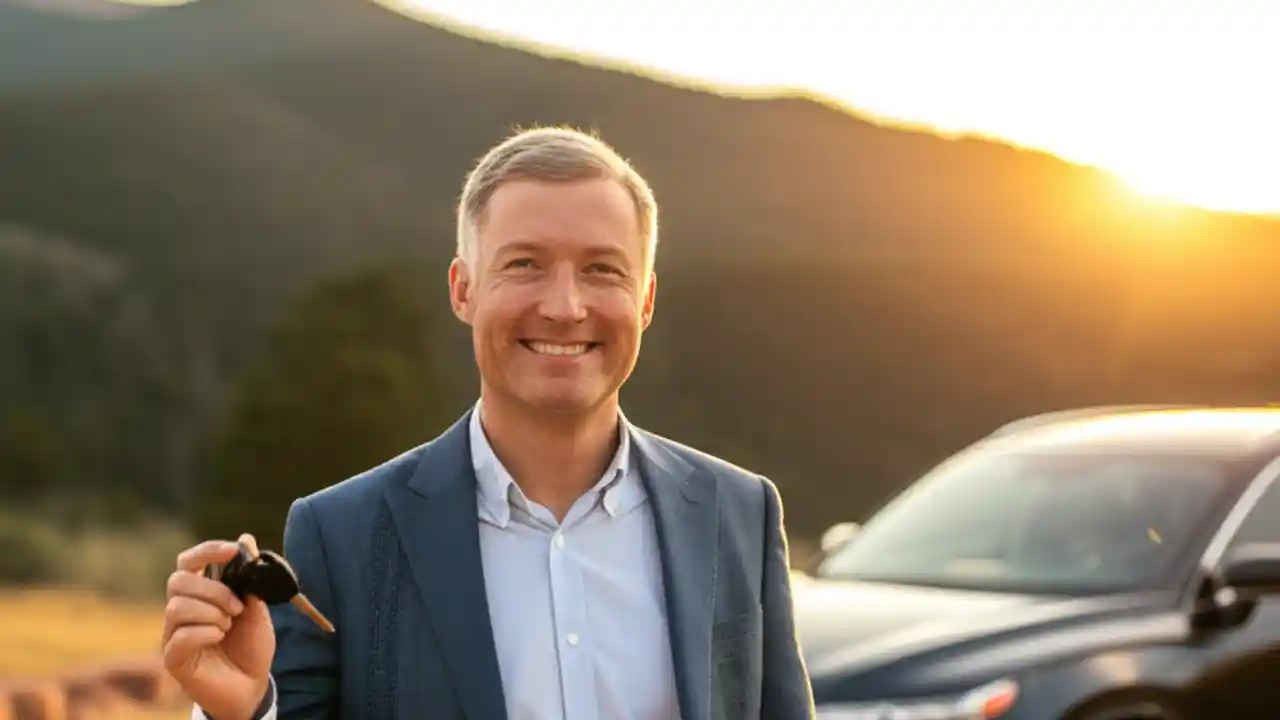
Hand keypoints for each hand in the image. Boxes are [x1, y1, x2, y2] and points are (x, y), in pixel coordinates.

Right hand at [162, 535, 275, 719]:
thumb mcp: (256, 610)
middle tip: (237, 608)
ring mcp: (174, 634)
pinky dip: (205, 632)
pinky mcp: (173, 658)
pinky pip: (179, 636)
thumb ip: (249, 580)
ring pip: (177, 607)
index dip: (207, 550)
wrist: (252, 686)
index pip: (188, 561)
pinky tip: (219, 638)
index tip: (232, 550)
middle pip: (178, 581)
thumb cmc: (251, 647)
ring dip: (211, 613)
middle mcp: (182, 610)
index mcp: (200, 594)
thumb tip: (246, 539)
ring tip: (228, 626)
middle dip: (213, 589)